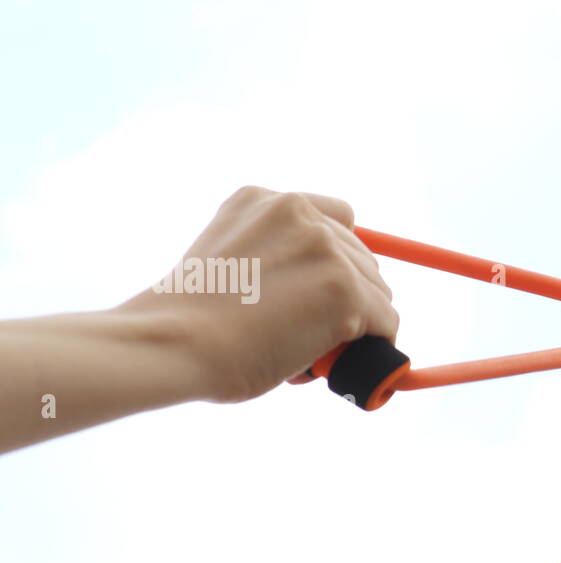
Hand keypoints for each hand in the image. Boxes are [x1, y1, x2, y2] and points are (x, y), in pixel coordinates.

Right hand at [117, 186, 398, 402]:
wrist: (171, 344)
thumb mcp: (228, 259)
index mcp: (264, 200)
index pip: (336, 219)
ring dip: (356, 324)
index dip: (334, 261)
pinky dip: (374, 345)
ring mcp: (325, 250)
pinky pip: (386, 322)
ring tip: (309, 351)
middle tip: (308, 333)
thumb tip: (316, 293)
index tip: (318, 292)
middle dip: (346, 296)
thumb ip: (271, 257)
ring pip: (376, 292)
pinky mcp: (345, 290)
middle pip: (362, 257)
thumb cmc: (187, 322)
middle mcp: (299, 213)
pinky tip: (340, 361)